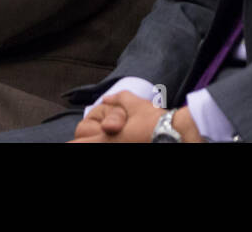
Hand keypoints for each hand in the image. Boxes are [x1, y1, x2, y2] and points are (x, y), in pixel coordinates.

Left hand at [70, 92, 201, 142]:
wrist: (177, 136)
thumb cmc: (155, 121)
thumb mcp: (136, 104)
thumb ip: (118, 99)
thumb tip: (107, 99)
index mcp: (106, 139)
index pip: (77, 144)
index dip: (74, 142)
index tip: (74, 139)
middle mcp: (112, 149)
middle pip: (86, 148)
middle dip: (88, 142)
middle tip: (91, 137)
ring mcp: (123, 152)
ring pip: (104, 150)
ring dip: (102, 142)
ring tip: (115, 136)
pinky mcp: (135, 153)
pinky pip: (120, 148)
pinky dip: (119, 143)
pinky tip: (124, 138)